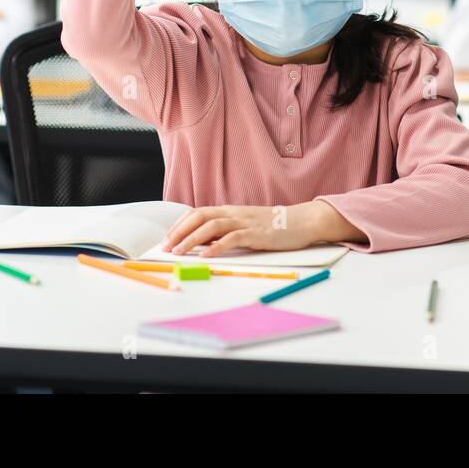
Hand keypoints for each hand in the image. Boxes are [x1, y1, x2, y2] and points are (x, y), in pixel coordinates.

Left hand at [163, 202, 363, 256]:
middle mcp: (234, 214)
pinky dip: (216, 246)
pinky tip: (205, 256)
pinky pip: (232, 238)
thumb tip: (203, 244)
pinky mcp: (257, 234)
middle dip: (179, 232)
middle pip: (199, 217)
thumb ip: (226, 232)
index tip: (167, 238)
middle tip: (165, 247)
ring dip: (191, 239)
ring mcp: (245, 222)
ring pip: (211, 226)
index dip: (180, 225)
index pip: (197, 213)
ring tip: (179, 252)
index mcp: (230, 211)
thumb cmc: (274, 227)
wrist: (302, 221)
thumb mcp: (246, 226)